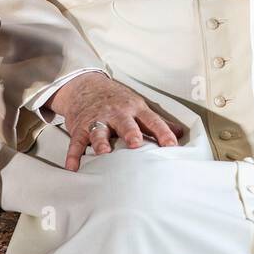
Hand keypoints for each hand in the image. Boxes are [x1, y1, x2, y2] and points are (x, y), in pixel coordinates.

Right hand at [48, 71, 184, 170]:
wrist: (85, 85)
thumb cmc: (117, 100)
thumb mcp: (139, 106)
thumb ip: (158, 122)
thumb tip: (180, 133)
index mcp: (134, 109)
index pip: (152, 120)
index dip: (162, 132)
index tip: (171, 145)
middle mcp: (116, 113)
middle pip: (124, 122)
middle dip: (130, 132)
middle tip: (136, 143)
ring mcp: (97, 119)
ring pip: (98, 130)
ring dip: (100, 141)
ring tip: (103, 152)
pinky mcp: (80, 127)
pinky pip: (76, 142)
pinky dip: (73, 155)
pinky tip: (73, 167)